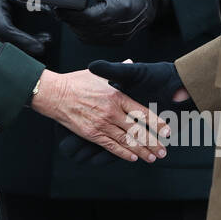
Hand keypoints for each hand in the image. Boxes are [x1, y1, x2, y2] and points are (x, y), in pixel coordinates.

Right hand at [58, 59, 191, 164]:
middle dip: (152, 142)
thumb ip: (116, 71)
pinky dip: (123, 153)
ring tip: (152, 157)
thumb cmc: (75, 82)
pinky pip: (111, 146)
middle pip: (137, 130)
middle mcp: (112, 111)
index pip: (141, 112)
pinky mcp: (92, 133)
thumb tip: (130, 62)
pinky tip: (133, 158)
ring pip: (127, 141)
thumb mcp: (98, 74)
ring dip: (141, 151)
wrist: (54, 94)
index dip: (156, 123)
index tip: (166, 131)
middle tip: (163, 151)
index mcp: (116, 96)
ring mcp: (102, 124)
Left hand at [60, 0, 168, 43]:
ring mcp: (121, 36)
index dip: (71, 14)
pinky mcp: (119, 41)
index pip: (89, 17)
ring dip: (75, 27)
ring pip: (89, 37)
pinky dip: (84, 32)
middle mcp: (122, 26)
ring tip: (68, 13)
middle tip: (58, 9)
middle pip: (86, 29)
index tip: (58, 7)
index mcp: (121, 9)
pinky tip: (80, 21)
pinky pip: (95, 40)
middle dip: (69, 20)